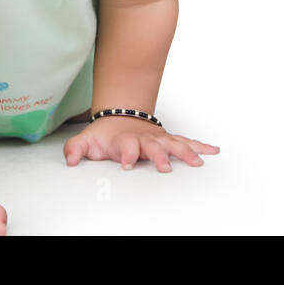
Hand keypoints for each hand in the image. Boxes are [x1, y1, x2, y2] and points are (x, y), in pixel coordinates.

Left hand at [63, 116, 219, 170]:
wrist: (120, 117)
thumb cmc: (105, 135)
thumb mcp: (86, 141)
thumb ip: (76, 150)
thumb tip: (70, 160)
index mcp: (125, 140)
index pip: (127, 146)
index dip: (127, 154)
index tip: (126, 164)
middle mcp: (145, 138)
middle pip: (154, 146)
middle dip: (160, 156)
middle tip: (165, 167)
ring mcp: (158, 138)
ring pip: (174, 144)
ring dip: (185, 152)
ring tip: (197, 161)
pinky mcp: (168, 140)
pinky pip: (186, 142)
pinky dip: (200, 146)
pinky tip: (212, 151)